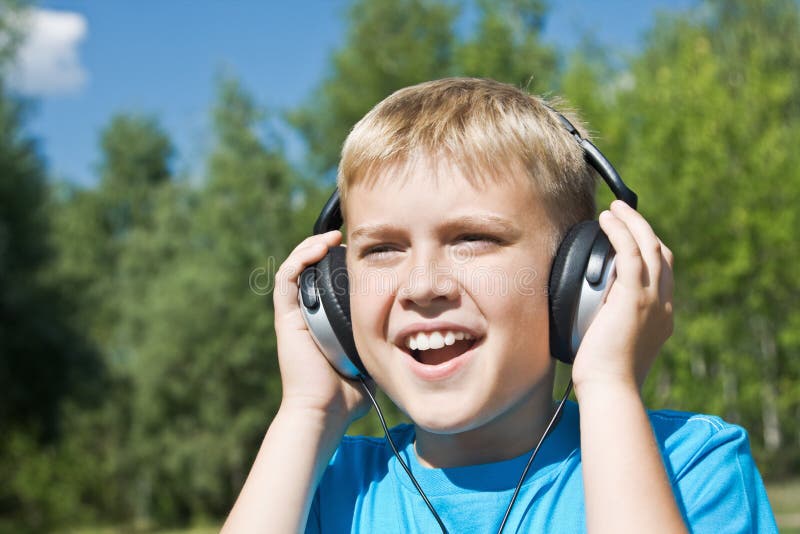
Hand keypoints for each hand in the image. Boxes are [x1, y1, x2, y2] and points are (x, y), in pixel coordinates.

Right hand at [272, 230, 369, 424]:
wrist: (326, 411)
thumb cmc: (350, 391)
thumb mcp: (373, 353)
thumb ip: (384, 337)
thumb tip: (413, 325)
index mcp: (326, 319)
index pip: (329, 281)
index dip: (342, 262)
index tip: (365, 251)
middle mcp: (308, 313)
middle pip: (312, 269)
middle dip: (328, 249)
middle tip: (351, 240)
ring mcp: (295, 314)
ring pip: (296, 268)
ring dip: (312, 247)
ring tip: (333, 237)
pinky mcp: (285, 318)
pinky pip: (287, 279)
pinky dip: (300, 259)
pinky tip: (319, 248)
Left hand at [571, 200, 673, 394]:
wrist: (610, 389)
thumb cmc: (604, 377)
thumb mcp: (614, 344)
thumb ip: (611, 325)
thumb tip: (591, 314)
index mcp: (662, 317)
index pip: (663, 272)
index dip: (649, 249)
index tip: (630, 237)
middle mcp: (663, 305)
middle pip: (661, 254)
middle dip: (643, 229)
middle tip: (622, 213)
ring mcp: (652, 301)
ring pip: (649, 247)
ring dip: (632, 223)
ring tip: (613, 209)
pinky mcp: (634, 298)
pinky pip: (630, 254)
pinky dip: (620, 232)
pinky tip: (606, 220)